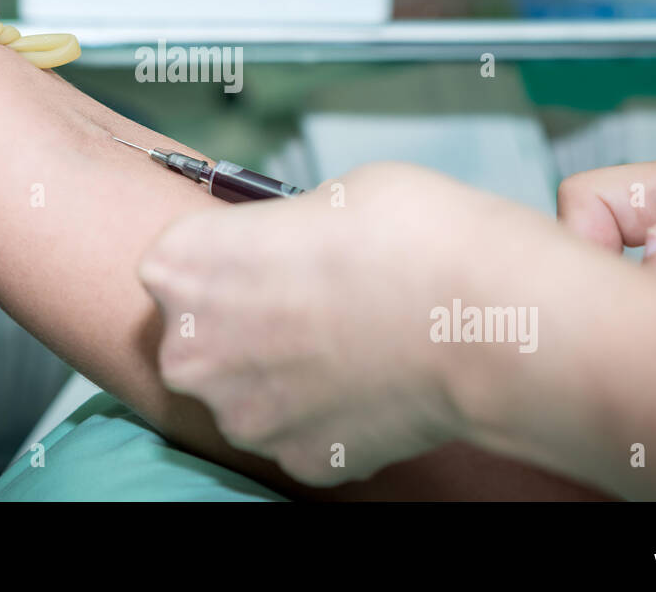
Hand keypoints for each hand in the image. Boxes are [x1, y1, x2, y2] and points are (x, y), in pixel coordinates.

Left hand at [137, 161, 528, 486]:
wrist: (478, 312)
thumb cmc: (405, 234)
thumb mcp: (324, 196)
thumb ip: (281, 234)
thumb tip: (292, 253)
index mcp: (181, 267)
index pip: (178, 263)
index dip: (229, 259)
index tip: (268, 258)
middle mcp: (192, 349)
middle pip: (200, 337)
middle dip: (245, 324)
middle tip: (311, 304)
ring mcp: (243, 414)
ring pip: (251, 392)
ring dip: (286, 375)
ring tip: (353, 342)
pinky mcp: (297, 458)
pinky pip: (303, 431)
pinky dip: (331, 413)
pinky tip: (375, 381)